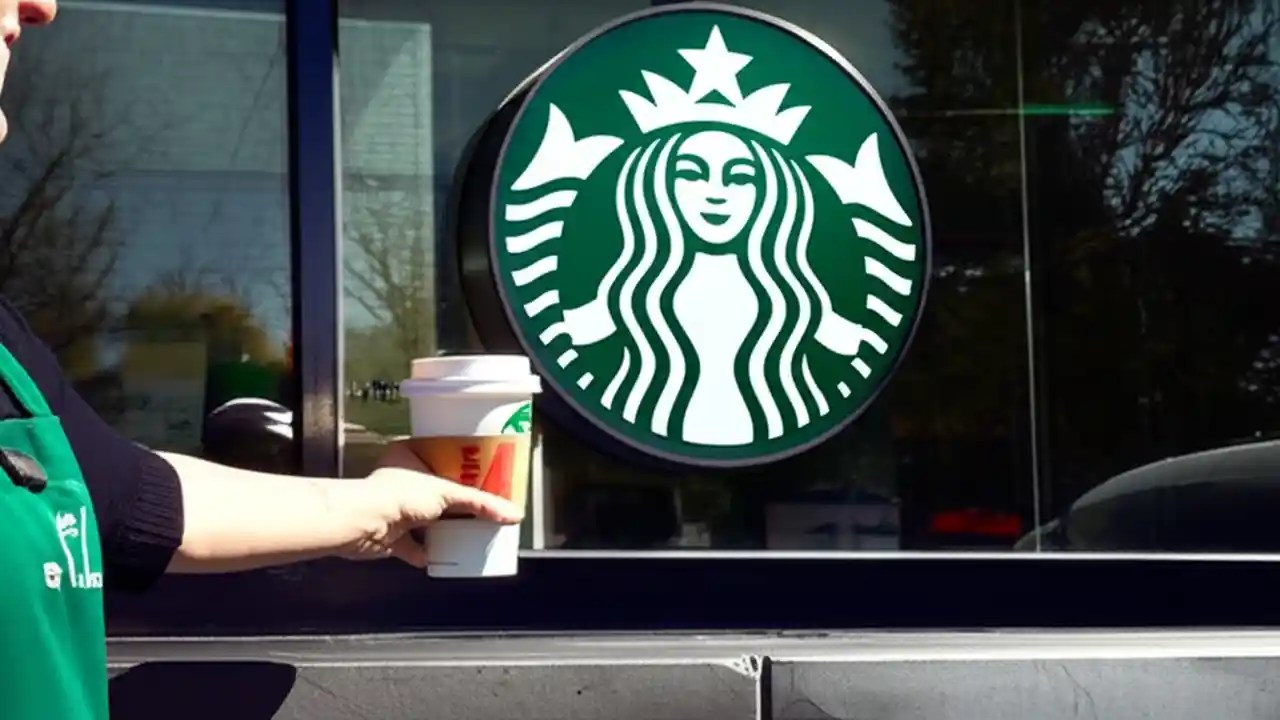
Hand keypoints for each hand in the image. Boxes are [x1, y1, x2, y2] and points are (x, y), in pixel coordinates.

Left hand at [328, 443, 523, 567]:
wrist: (364, 525)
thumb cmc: (398, 495)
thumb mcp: (448, 492)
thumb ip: (482, 503)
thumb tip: (514, 514)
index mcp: (410, 456)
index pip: (443, 456)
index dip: (463, 465)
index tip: (484, 473)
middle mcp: (401, 481)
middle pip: (438, 492)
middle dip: (457, 503)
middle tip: (483, 508)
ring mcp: (395, 510)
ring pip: (427, 520)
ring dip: (444, 529)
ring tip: (471, 532)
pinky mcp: (391, 537)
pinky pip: (414, 547)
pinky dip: (428, 553)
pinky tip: (445, 557)